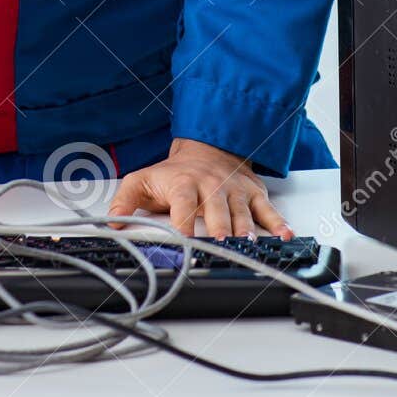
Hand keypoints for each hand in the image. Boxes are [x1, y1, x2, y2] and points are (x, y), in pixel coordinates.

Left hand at [106, 137, 292, 239]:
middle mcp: (212, 186)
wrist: (207, 148)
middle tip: (221, 248)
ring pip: (242, 213)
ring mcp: (235, 191)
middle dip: (219, 230)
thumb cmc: (174, 172)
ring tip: (248, 247)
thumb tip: (111, 224)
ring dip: (246, 231)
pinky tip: (285, 235)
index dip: (183, 221)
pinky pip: (268, 209)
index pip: (183, 204)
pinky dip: (277, 223)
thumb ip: (124, 201)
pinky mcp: (254, 193)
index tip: (185, 239)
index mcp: (184, 184)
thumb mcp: (142, 180)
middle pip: (217, 211)